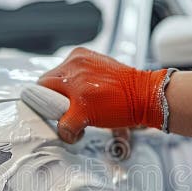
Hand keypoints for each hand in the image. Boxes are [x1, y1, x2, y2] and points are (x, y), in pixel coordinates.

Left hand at [37, 47, 169, 142]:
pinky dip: (68, 134)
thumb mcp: (98, 68)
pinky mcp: (82, 107)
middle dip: (50, 101)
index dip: (53, 90)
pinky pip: (63, 125)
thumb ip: (79, 75)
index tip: (60, 100)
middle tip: (63, 110)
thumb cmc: (126, 87)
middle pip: (44, 85)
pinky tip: (78, 133)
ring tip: (74, 119)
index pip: (51, 74)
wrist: (147, 94)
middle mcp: (74, 67)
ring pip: (49, 104)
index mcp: (77, 57)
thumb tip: (63, 90)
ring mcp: (77, 86)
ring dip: (58, 115)